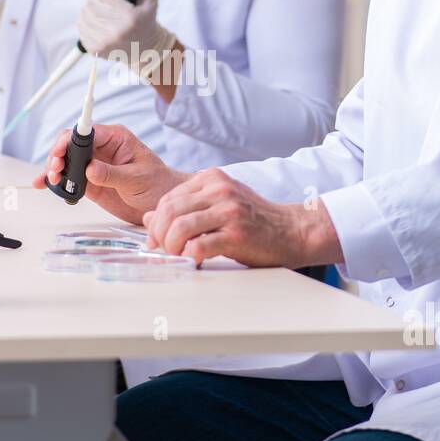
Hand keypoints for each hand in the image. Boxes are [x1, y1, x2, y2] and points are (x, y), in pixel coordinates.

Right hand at [32, 122, 187, 224]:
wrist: (162, 202)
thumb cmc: (157, 184)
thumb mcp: (137, 178)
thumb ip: (112, 174)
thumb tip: (90, 169)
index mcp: (115, 138)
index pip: (88, 132)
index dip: (70, 139)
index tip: (60, 150)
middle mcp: (102, 148)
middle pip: (71, 143)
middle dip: (58, 154)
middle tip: (56, 169)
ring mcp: (93, 165)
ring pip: (66, 159)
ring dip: (54, 167)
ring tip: (52, 180)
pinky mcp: (90, 181)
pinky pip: (69, 177)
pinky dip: (56, 180)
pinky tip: (44, 184)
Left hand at [77, 0, 180, 83]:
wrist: (144, 50)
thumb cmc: (146, 21)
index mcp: (130, 18)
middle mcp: (117, 31)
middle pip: (91, 4)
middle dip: (98, 0)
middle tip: (106, 4)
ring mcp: (104, 42)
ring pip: (84, 15)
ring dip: (91, 11)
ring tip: (102, 13)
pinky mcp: (95, 49)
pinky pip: (81, 27)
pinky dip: (86, 23)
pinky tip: (98, 24)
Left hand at [143, 169, 343, 267]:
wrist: (292, 230)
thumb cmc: (254, 221)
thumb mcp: (217, 205)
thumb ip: (185, 208)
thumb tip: (148, 218)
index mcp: (211, 179)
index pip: (167, 198)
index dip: (155, 223)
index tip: (155, 241)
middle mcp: (219, 189)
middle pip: (168, 211)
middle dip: (159, 236)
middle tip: (163, 252)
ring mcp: (229, 210)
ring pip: (179, 227)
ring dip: (171, 248)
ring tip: (178, 257)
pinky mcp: (237, 233)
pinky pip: (199, 246)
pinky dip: (189, 257)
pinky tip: (194, 261)